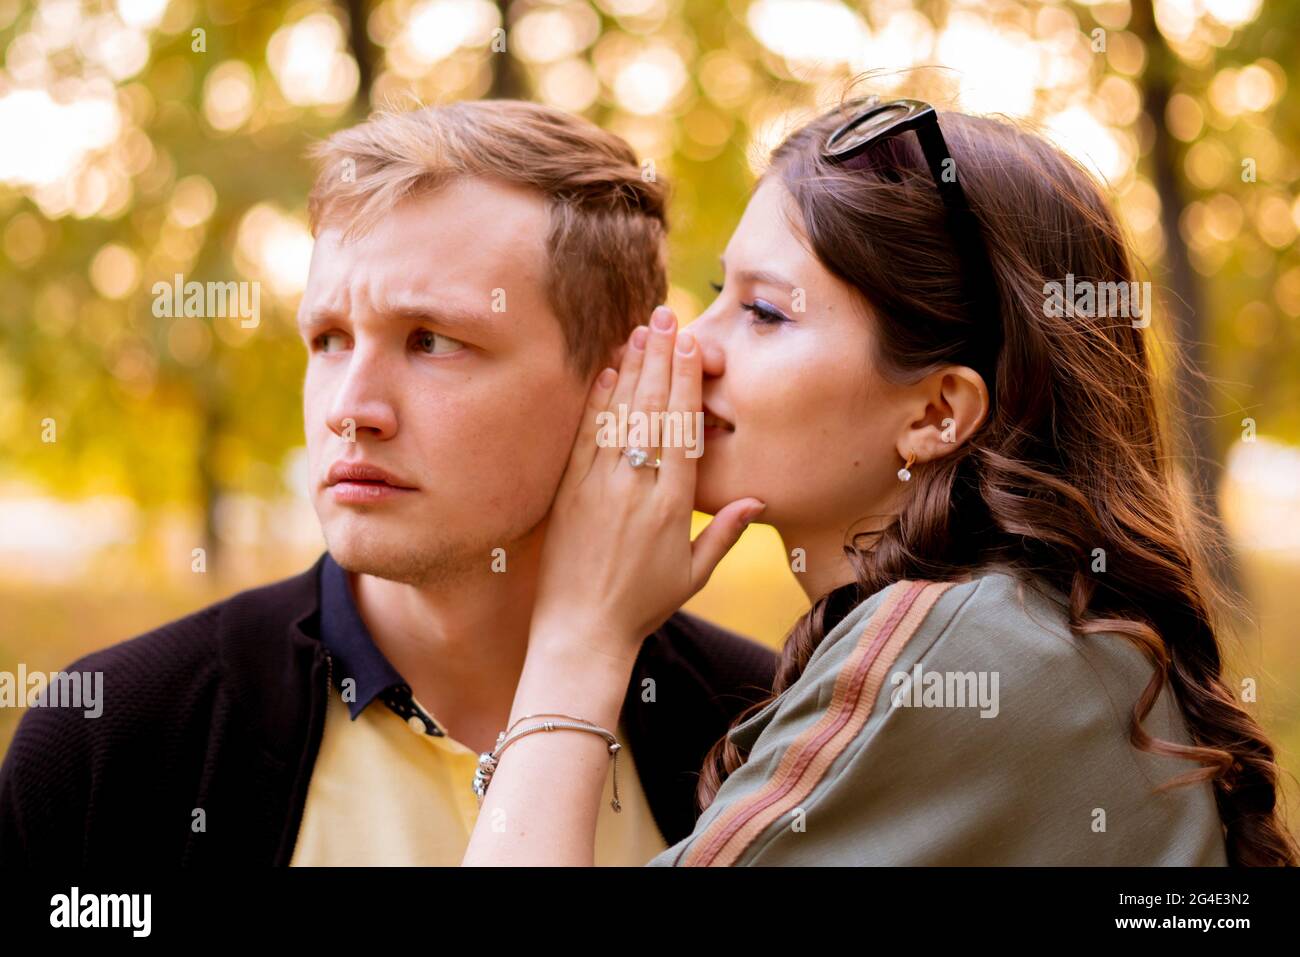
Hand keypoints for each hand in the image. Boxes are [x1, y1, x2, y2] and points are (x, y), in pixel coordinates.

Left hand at [530, 305, 764, 660]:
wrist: (581, 632)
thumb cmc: (642, 606)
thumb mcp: (693, 575)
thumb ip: (725, 534)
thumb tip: (757, 497)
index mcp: (672, 507)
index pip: (682, 430)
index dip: (686, 382)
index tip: (692, 345)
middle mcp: (635, 490)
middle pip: (651, 411)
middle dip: (660, 359)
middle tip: (666, 316)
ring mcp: (598, 488)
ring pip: (618, 416)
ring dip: (631, 369)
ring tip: (640, 330)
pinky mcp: (569, 493)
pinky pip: (585, 437)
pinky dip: (597, 402)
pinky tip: (607, 373)